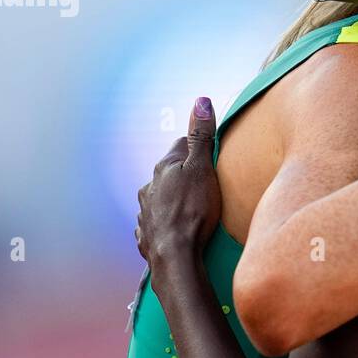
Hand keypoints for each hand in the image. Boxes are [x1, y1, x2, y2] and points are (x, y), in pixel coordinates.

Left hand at [135, 97, 222, 265]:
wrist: (175, 256)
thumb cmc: (193, 211)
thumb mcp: (203, 168)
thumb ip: (201, 136)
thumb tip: (200, 101)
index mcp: (164, 168)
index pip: (181, 145)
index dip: (198, 148)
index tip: (211, 155)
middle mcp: (150, 186)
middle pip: (170, 172)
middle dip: (185, 174)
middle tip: (207, 184)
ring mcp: (146, 211)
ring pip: (161, 197)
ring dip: (174, 199)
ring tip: (193, 209)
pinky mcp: (147, 234)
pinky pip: (156, 222)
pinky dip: (167, 222)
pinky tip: (178, 229)